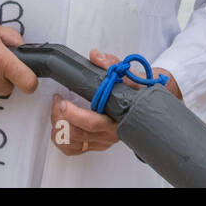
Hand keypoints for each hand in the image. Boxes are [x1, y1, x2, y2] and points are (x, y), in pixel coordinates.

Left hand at [49, 49, 182, 157]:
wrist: (147, 103)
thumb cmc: (138, 89)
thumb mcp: (128, 73)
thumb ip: (111, 65)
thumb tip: (95, 55)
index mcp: (119, 118)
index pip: (93, 122)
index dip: (74, 114)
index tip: (63, 101)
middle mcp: (111, 134)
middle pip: (78, 134)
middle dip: (61, 117)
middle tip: (58, 100)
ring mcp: (103, 141)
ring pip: (73, 144)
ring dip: (58, 129)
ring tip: (57, 110)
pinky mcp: (97, 144)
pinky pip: (73, 150)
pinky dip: (61, 140)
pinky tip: (59, 126)